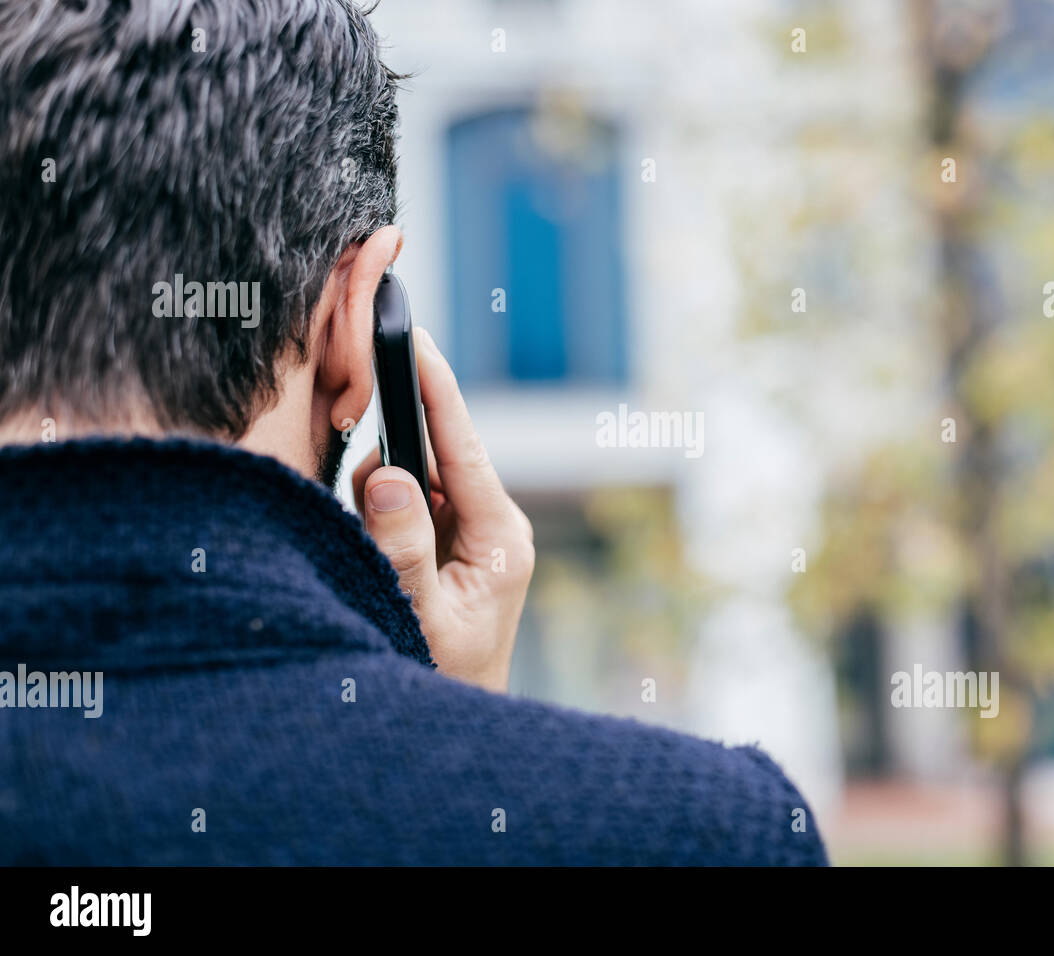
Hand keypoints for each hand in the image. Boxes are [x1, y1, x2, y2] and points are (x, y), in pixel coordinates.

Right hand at [352, 327, 533, 691]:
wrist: (454, 722)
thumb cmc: (444, 678)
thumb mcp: (423, 616)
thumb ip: (402, 546)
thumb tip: (388, 474)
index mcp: (501, 539)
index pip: (465, 450)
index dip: (436, 391)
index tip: (415, 339)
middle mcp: (492, 527)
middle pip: (437, 455)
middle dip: (393, 442)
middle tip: (349, 429)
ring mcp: (471, 534)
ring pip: (416, 478)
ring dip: (380, 485)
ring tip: (363, 531)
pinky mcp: (448, 543)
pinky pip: (408, 503)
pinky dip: (380, 505)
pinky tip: (365, 535)